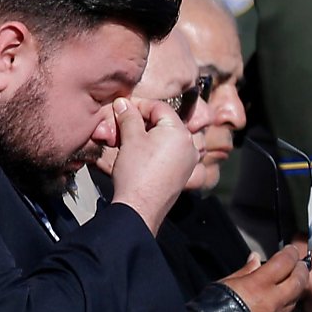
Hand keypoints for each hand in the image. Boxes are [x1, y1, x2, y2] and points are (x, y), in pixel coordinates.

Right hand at [105, 98, 198, 231]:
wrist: (139, 208)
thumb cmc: (136, 173)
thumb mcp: (130, 139)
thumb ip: (128, 117)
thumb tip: (123, 102)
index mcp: (180, 132)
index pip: (159, 107)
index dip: (139, 106)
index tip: (122, 109)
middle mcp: (190, 144)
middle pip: (164, 122)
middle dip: (142, 122)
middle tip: (122, 126)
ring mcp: (188, 160)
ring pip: (166, 138)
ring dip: (148, 135)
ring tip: (129, 140)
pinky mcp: (182, 173)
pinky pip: (170, 153)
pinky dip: (155, 149)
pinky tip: (140, 155)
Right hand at [220, 245, 306, 311]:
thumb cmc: (213, 311)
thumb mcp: (226, 284)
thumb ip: (245, 271)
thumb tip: (255, 259)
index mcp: (260, 285)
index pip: (284, 263)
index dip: (290, 254)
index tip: (291, 250)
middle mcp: (273, 301)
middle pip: (299, 281)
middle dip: (301, 270)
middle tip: (299, 264)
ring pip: (294, 300)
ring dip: (295, 289)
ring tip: (291, 282)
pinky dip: (284, 306)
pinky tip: (277, 304)